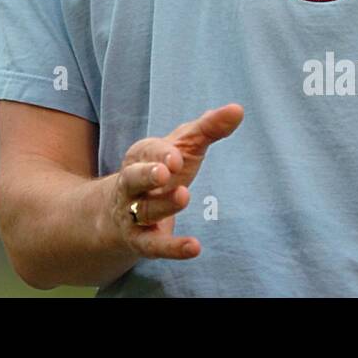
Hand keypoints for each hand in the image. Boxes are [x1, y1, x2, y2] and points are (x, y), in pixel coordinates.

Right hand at [108, 103, 243, 261]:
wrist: (120, 213)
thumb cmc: (160, 172)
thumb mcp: (183, 148)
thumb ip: (208, 129)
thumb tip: (237, 110)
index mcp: (140, 156)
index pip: (148, 151)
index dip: (161, 154)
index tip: (176, 157)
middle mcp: (131, 184)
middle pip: (133, 178)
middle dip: (147, 174)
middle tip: (165, 173)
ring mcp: (133, 214)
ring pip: (145, 211)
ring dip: (163, 205)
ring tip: (184, 196)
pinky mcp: (141, 242)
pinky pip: (154, 247)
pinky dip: (172, 248)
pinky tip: (194, 248)